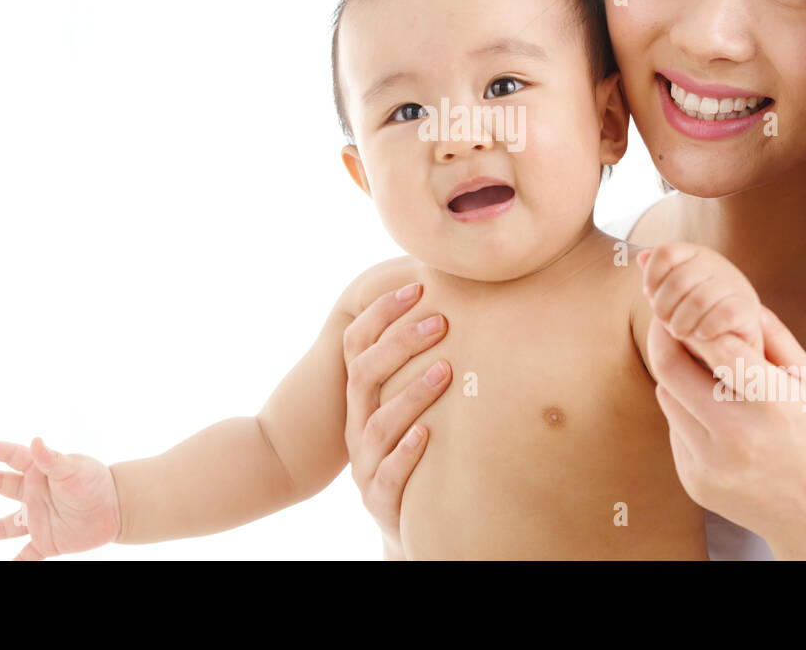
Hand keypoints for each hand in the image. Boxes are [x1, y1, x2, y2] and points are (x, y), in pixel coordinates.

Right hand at [0, 437, 120, 560]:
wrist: (118, 509)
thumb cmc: (96, 483)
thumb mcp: (73, 469)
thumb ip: (52, 459)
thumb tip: (35, 441)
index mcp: (40, 472)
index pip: (12, 457)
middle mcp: (35, 494)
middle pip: (2, 485)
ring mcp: (38, 518)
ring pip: (5, 526)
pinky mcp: (47, 540)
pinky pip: (26, 556)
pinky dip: (16, 564)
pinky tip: (5, 570)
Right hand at [342, 282, 450, 557]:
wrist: (408, 519)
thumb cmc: (416, 448)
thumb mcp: (407, 404)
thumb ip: (419, 362)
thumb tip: (449, 299)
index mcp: (360, 398)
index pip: (357, 345)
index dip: (382, 313)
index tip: (416, 286)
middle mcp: (356, 426)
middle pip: (365, 375)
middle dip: (401, 345)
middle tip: (440, 321)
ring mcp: (365, 464)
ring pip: (378, 424)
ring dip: (412, 394)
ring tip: (446, 370)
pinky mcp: (380, 499)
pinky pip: (390, 475)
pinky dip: (407, 452)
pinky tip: (428, 434)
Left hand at [637, 244, 762, 349]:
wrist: (733, 329)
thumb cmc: (694, 307)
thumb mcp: (673, 289)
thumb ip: (656, 274)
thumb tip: (641, 257)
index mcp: (694, 254)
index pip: (666, 253)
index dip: (651, 275)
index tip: (648, 293)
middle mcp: (715, 264)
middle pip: (678, 281)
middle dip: (663, 306)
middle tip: (664, 321)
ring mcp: (734, 284)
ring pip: (699, 301)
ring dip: (681, 322)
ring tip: (678, 332)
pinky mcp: (748, 307)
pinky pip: (723, 315)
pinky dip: (706, 328)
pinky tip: (700, 334)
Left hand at [637, 248, 805, 558]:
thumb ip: (776, 336)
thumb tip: (740, 297)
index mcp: (772, 403)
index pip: (715, 343)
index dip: (692, 318)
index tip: (682, 304)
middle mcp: (736, 433)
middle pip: (670, 367)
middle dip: (663, 336)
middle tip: (666, 322)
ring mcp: (709, 460)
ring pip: (666, 397)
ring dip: (675, 377)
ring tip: (699, 374)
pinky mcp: (692, 479)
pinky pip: (674, 429)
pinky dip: (686, 415)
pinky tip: (712, 419)